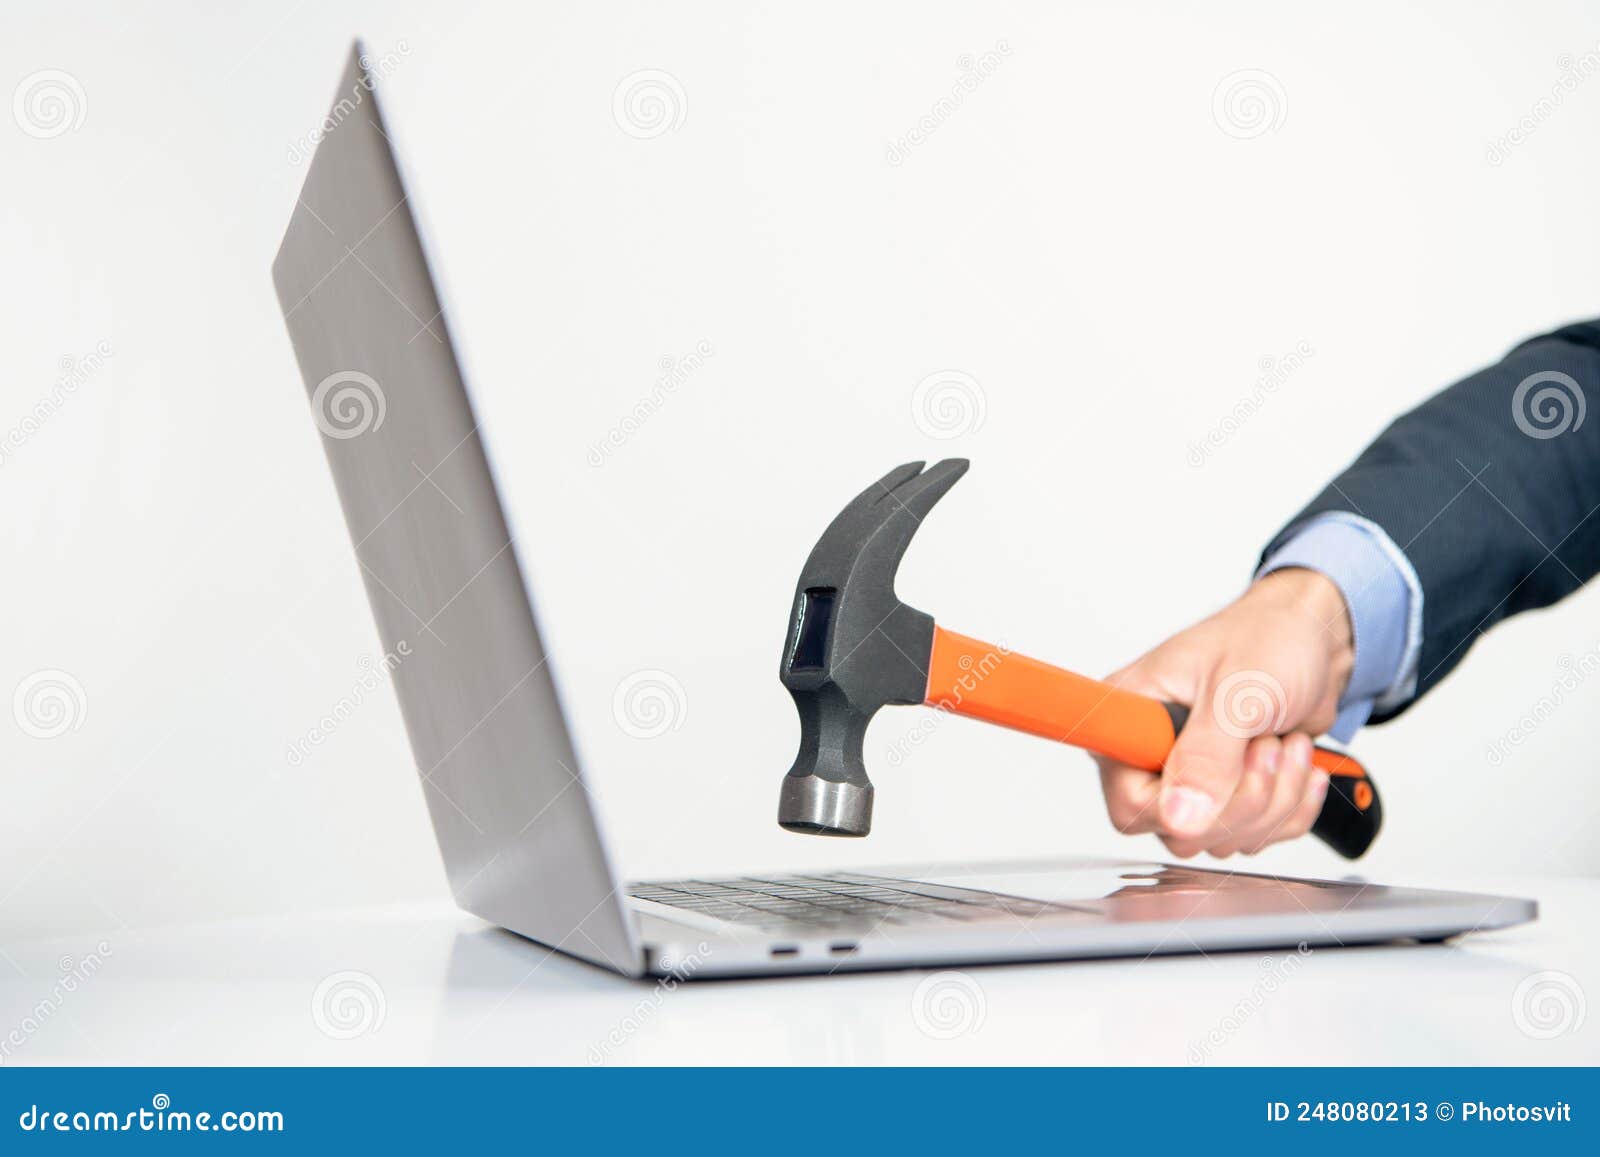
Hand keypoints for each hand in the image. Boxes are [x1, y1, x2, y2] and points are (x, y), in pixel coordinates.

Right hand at [1095, 568, 1355, 857]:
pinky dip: (1291, 807)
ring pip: (1222, 837)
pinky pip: (1255, 837)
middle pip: (1179, 829)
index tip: (1217, 774)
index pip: (1127, 797)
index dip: (1176, 803)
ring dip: (1275, 799)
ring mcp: (1189, 778)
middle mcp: (1150, 753)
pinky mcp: (1225, 793)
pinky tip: (1297, 763)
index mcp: (1131, 715)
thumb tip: (1180, 816)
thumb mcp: (1239, 691)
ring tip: (1286, 743)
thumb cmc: (1268, 639)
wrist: (1309, 638)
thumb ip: (1207, 755)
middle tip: (1267, 746)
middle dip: (1244, 799)